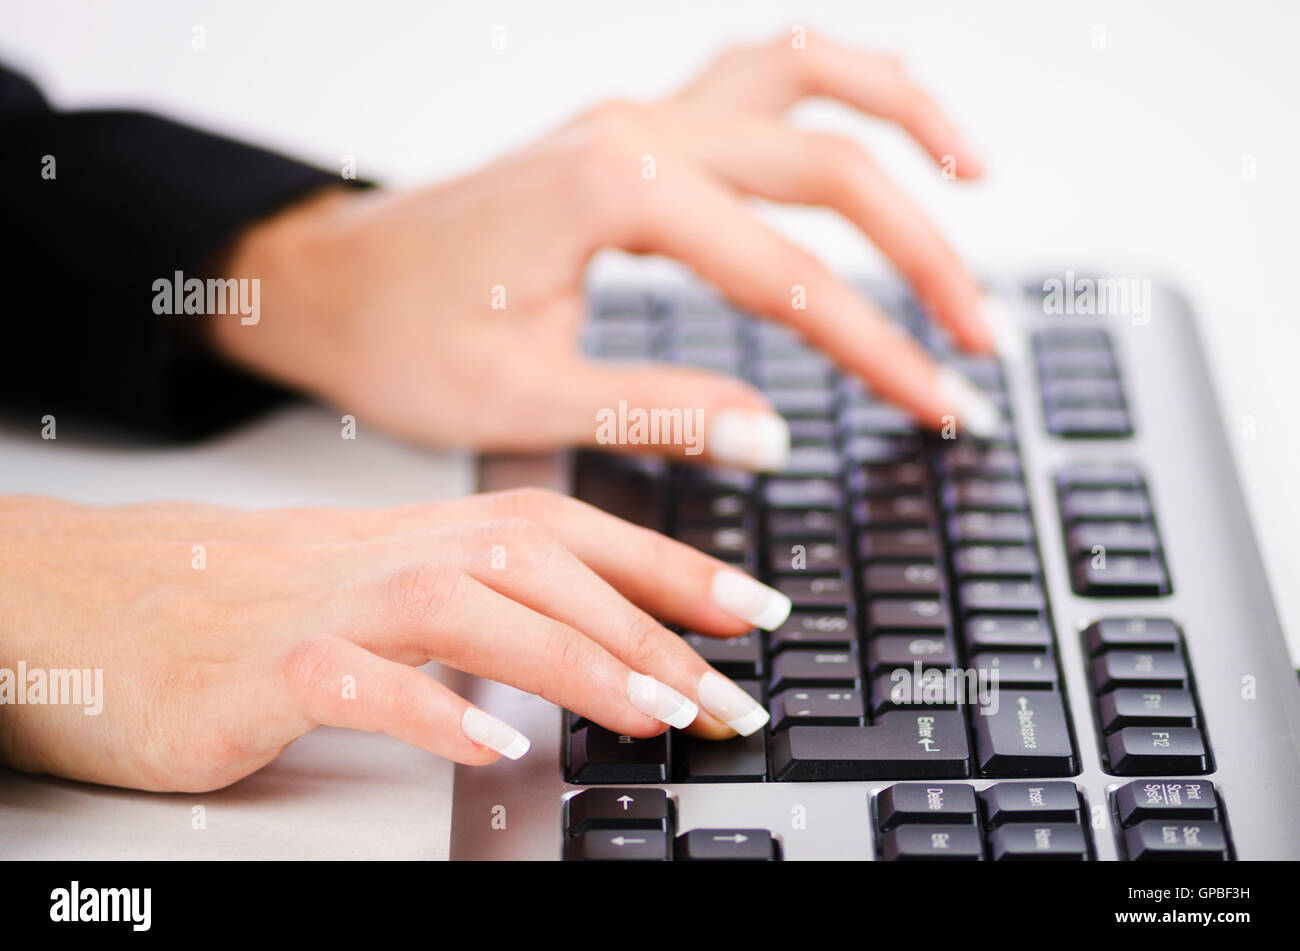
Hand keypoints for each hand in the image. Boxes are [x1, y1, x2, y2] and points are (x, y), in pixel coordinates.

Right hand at [0, 489, 788, 791]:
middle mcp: (393, 551)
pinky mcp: (261, 666)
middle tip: (731, 696)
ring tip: (654, 712)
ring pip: (467, 608)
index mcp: (431, 533)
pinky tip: (492, 745)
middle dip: (652, 630)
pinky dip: (429, 708)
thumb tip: (602, 641)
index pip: (576, 533)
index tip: (756, 610)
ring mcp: (327, 603)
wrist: (98, 594)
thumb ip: (488, 603)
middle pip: (541, 567)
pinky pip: (353, 683)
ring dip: (572, 659)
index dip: (673, 566)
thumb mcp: (389, 586)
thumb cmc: (253, 596)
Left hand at [212, 32, 1000, 469]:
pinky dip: (835, 92)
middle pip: (830, 166)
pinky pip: (758, 76)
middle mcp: (638, 130)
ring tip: (974, 178)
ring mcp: (637, 116)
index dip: (879, 350)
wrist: (326, 281)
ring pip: (806, 77)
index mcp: (614, 193)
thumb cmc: (399, 338)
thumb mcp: (518, 400)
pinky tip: (876, 134)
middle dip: (923, 258)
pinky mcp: (633, 129)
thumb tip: (776, 433)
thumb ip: (657, 410)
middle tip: (978, 342)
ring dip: (902, 118)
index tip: (939, 406)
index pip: (790, 276)